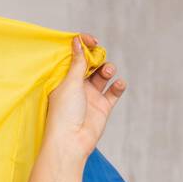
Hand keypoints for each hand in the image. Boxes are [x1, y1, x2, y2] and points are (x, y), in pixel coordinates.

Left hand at [44, 32, 126, 163]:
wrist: (71, 141)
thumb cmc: (64, 113)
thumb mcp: (70, 83)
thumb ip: (77, 62)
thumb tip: (76, 41)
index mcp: (64, 79)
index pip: (75, 57)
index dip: (84, 46)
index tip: (92, 40)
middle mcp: (77, 87)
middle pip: (91, 64)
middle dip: (98, 57)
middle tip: (99, 57)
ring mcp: (90, 96)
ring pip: (103, 75)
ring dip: (108, 69)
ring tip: (106, 72)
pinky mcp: (103, 106)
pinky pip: (114, 91)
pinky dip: (118, 84)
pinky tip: (117, 84)